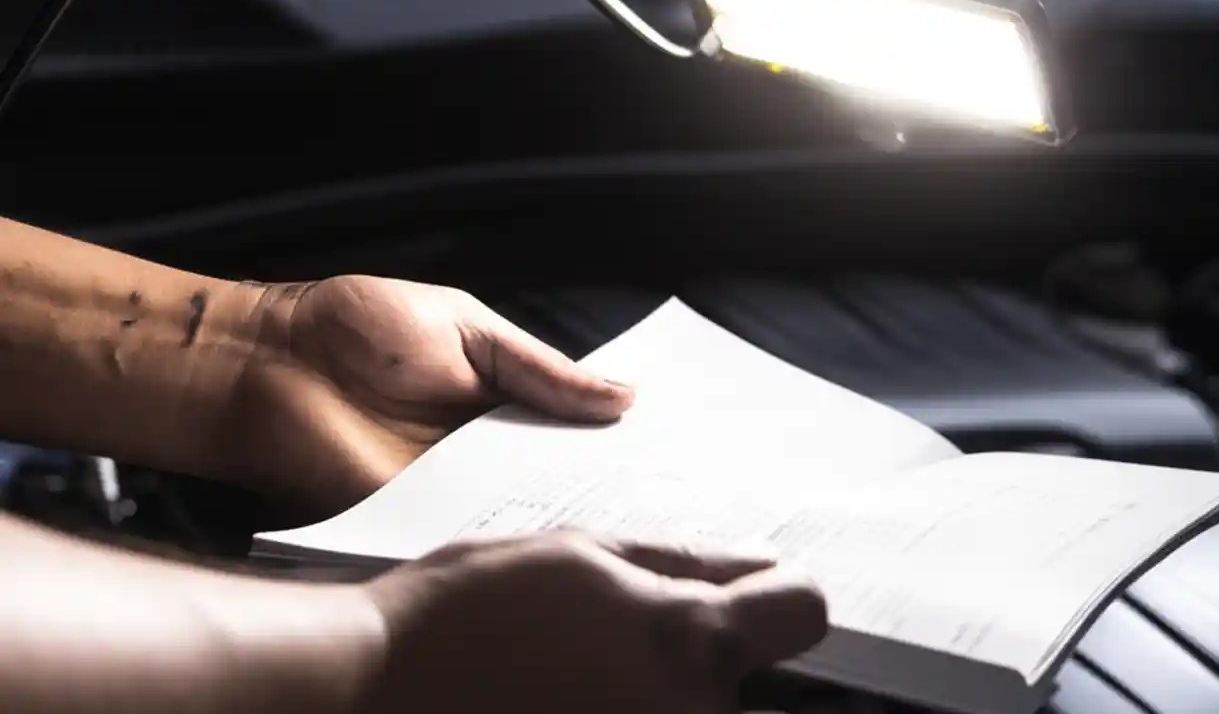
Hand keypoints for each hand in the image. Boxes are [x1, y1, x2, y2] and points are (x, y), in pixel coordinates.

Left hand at [219, 277, 634, 519]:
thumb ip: (542, 370)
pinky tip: (553, 533)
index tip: (678, 451)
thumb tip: (624, 397)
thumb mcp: (472, 331)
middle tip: (673, 491)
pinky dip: (504, 535)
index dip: (620, 442)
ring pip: (519, 510)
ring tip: (631, 514)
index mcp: (502, 402)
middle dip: (605, 484)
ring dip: (563, 512)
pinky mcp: (411, 516)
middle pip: (555, 477)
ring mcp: (448, 487)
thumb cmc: (363, 327)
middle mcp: (481, 451)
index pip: (574, 431)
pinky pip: (467, 532)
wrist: (271, 358)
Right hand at [358, 530, 828, 713]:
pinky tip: (589, 698)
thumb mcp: (580, 553)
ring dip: (685, 697)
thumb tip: (762, 564)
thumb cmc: (469, 613)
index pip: (807, 613)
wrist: (378, 691)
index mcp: (690, 640)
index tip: (751, 597)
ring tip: (608, 675)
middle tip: (658, 644)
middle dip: (735, 662)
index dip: (780, 596)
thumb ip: (684, 560)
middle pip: (774, 691)